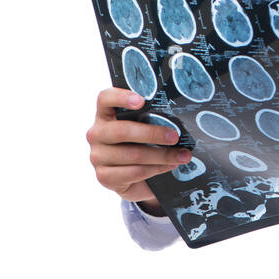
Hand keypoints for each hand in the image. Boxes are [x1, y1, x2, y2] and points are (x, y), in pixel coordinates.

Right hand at [87, 86, 190, 215]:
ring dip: (162, 155)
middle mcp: (97, 134)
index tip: (141, 101)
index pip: (105, 99)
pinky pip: (134, 172)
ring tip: (182, 155)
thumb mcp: (143, 129)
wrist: (134, 180)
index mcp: (105, 115)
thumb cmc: (140, 146)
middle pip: (122, 130)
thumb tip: (176, 118)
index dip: (121, 97)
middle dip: (152, 133)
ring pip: (133, 154)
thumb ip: (150, 119)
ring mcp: (98, 156)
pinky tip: (169, 166)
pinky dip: (156, 169)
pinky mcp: (104, 177)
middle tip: (175, 136)